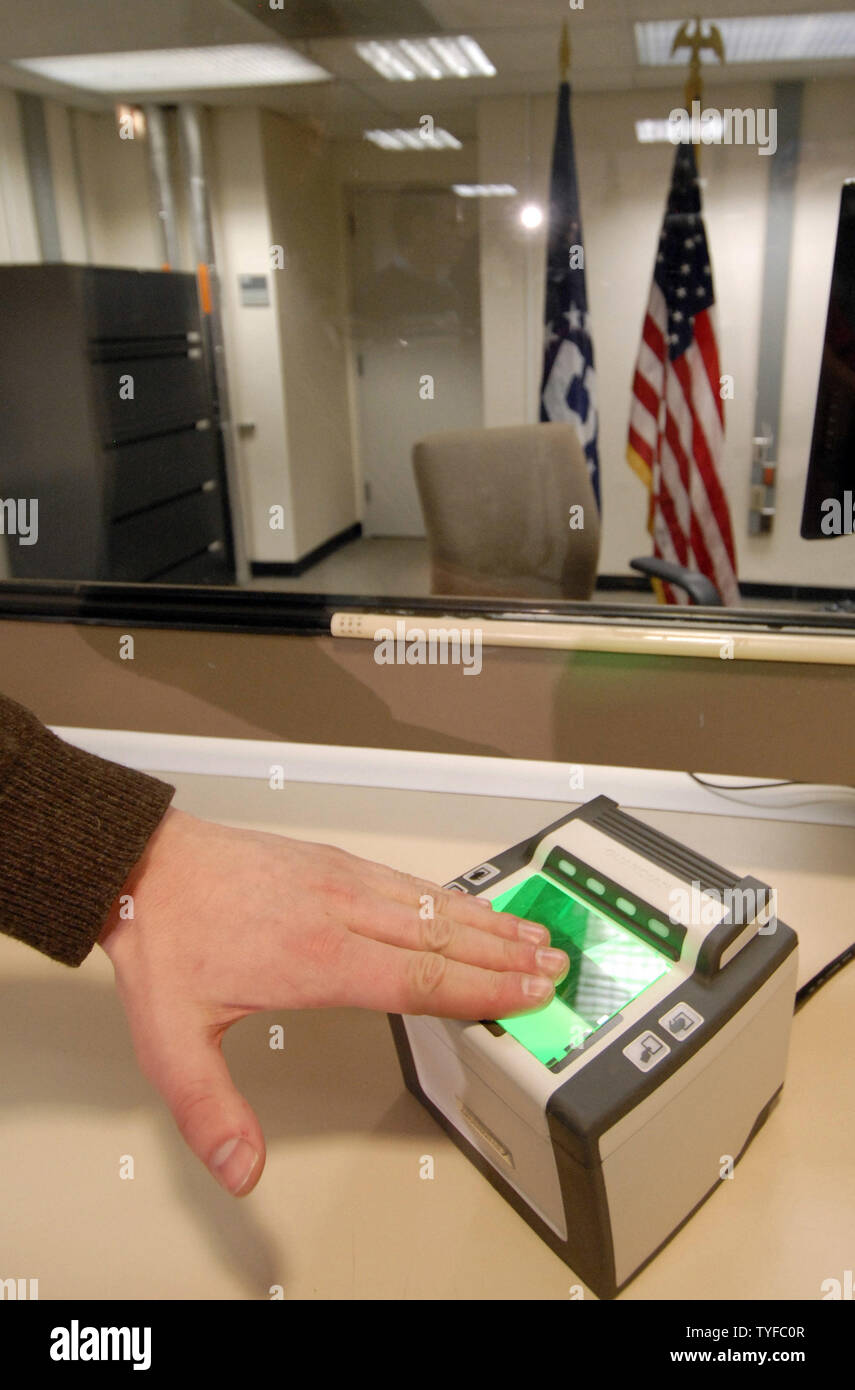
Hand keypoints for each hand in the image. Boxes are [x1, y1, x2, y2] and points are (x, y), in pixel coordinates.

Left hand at [98, 808, 567, 1197]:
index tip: (529, 994)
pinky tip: (466, 902)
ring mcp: (339, 880)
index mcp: (316, 958)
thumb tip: (242, 1168)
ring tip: (534, 933)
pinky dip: (451, 895)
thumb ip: (211, 1109)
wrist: (142, 864)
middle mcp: (339, 912)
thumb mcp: (173, 1040)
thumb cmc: (166, 939)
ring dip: (489, 921)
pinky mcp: (331, 861)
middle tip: (557, 966)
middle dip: (506, 955)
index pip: (420, 979)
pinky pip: (408, 880)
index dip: (482, 989)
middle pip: (442, 936)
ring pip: (432, 903)